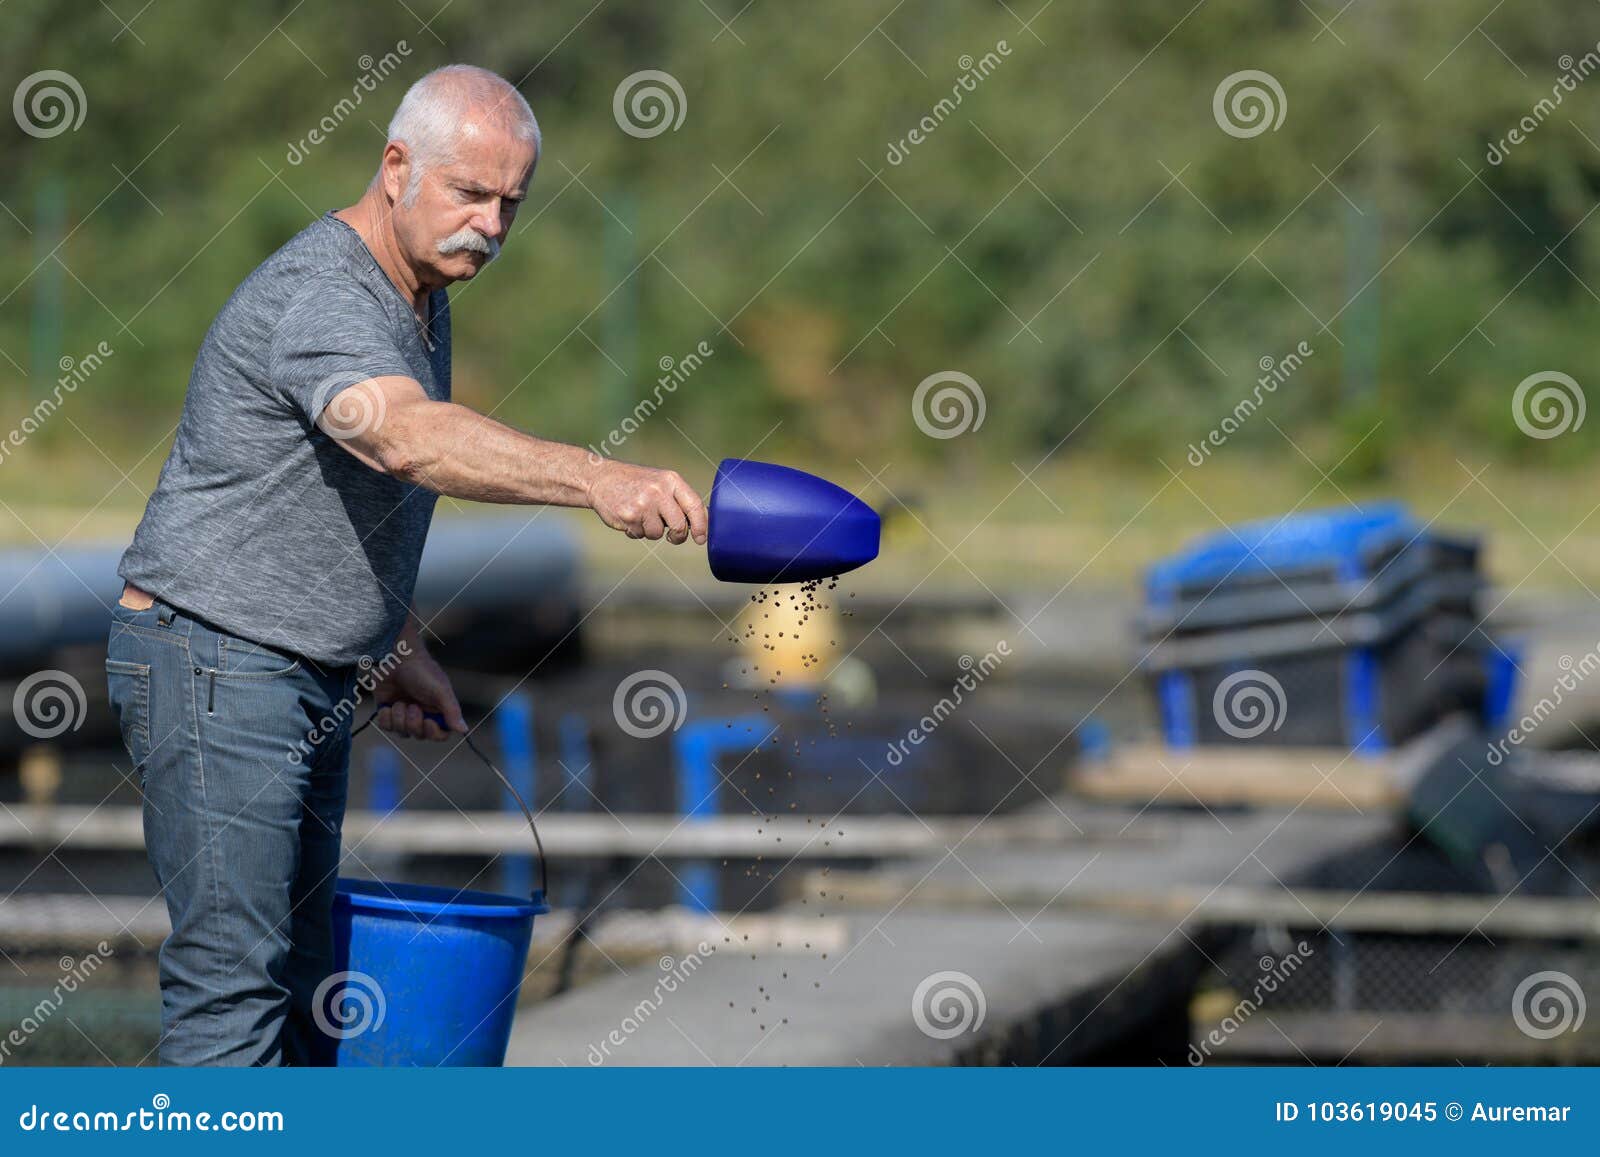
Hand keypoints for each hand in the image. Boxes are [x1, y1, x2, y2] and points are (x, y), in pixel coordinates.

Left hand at [375, 643, 466, 740]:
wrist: (396, 658)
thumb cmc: (422, 671)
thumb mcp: (441, 690)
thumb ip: (452, 711)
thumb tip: (464, 729)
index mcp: (438, 710)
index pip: (439, 734)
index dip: (433, 732)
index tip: (428, 720)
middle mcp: (421, 714)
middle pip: (419, 735)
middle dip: (413, 722)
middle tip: (412, 705)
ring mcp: (403, 713)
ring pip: (401, 733)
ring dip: (399, 718)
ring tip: (399, 702)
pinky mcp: (387, 710)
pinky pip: (386, 727)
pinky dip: (386, 717)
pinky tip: (388, 705)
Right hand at [587, 459, 707, 544]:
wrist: (600, 478)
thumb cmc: (635, 482)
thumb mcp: (661, 482)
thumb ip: (680, 499)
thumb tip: (704, 521)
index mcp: (671, 480)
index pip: (695, 505)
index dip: (701, 525)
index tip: (701, 538)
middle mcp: (658, 491)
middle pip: (679, 526)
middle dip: (677, 536)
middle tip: (672, 536)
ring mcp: (643, 504)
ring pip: (658, 534)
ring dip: (651, 531)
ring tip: (641, 515)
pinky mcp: (628, 516)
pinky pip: (640, 535)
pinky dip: (635, 531)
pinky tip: (629, 517)